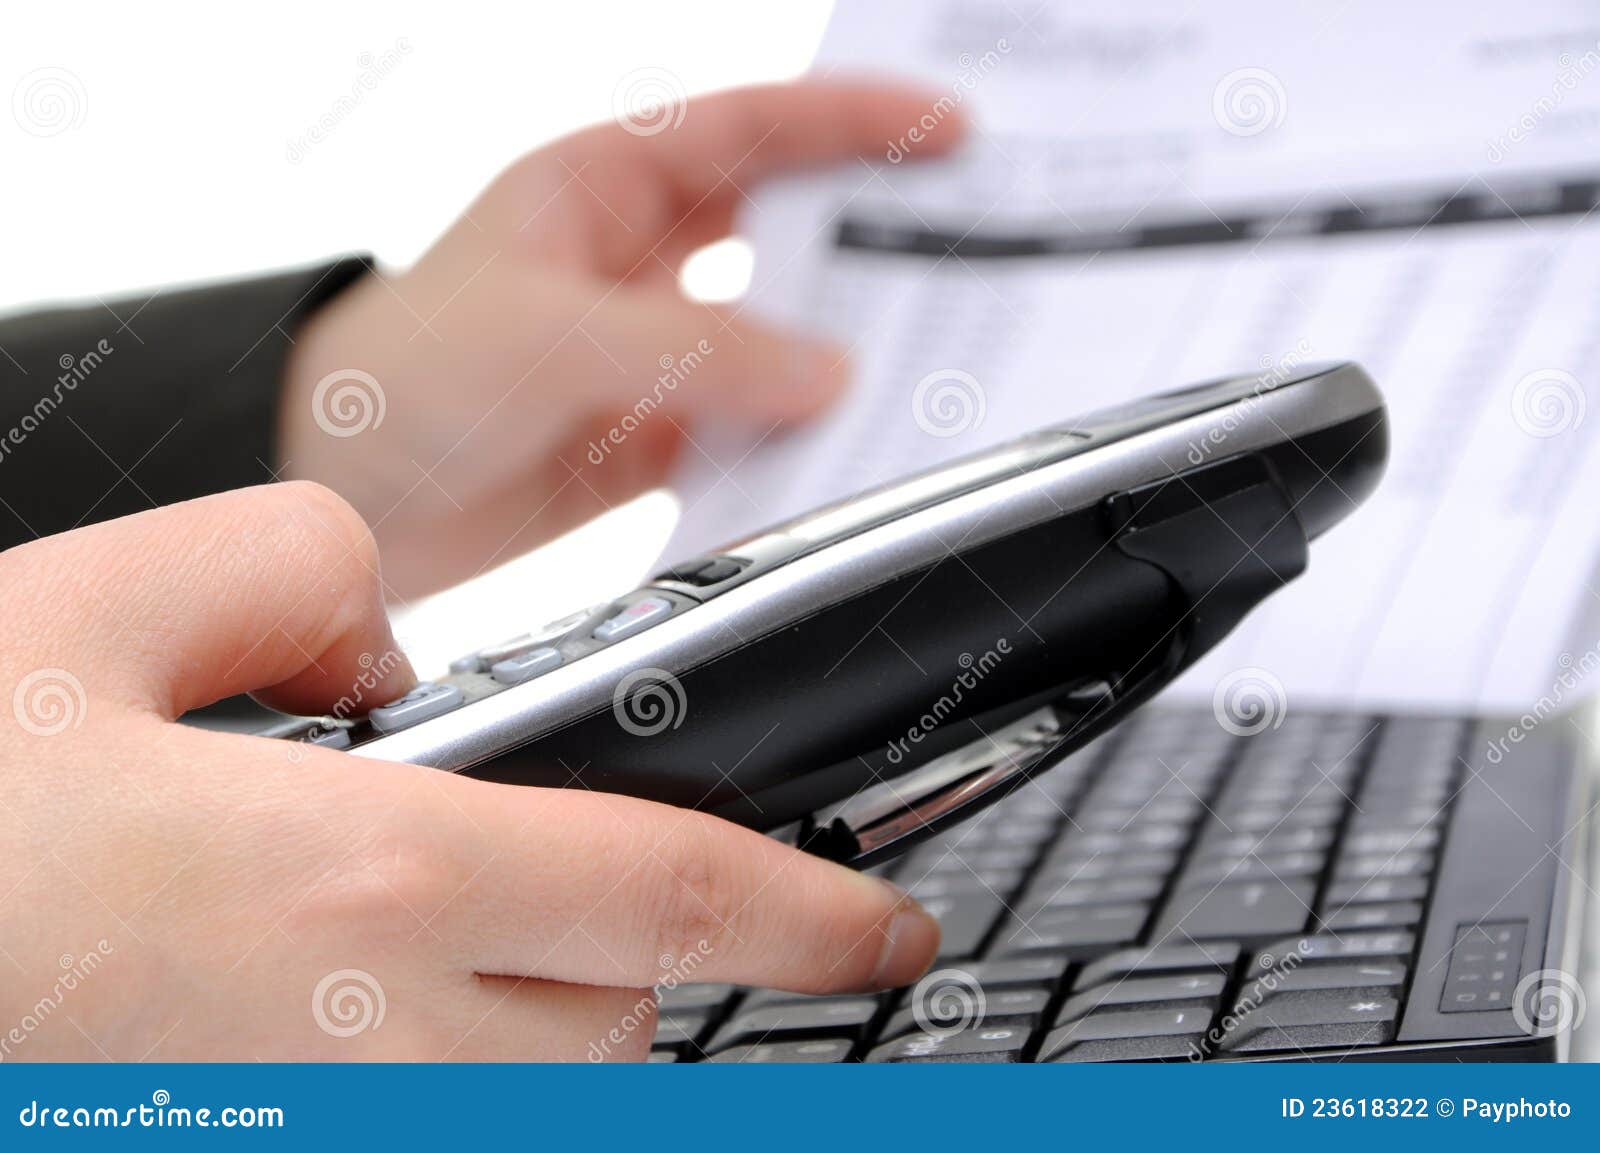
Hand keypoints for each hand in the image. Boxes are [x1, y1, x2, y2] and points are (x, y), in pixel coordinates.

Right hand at [0, 483, 937, 1058]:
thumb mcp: (95, 606)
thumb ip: (296, 566)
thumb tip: (384, 643)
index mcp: (361, 880)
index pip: (680, 896)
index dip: (820, 915)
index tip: (890, 931)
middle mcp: (365, 1037)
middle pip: (624, 1011)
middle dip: (625, 939)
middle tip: (532, 868)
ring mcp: (318, 1124)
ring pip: (546, 1086)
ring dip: (536, 1013)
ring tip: (410, 937)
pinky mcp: (260, 1146)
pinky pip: (436, 1115)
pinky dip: (455, 1057)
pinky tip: (346, 998)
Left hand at [278, 82, 963, 597]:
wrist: (341, 499)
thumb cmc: (399, 376)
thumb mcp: (543, 338)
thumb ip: (686, 350)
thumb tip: (819, 372)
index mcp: (604, 187)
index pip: (750, 129)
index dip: (851, 121)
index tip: (948, 130)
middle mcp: (639, 262)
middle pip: (785, 232)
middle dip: (873, 240)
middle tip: (975, 252)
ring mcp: (654, 354)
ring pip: (778, 340)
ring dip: (843, 355)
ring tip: (933, 365)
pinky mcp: (656, 439)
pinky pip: (752, 433)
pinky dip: (798, 446)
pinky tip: (845, 456)